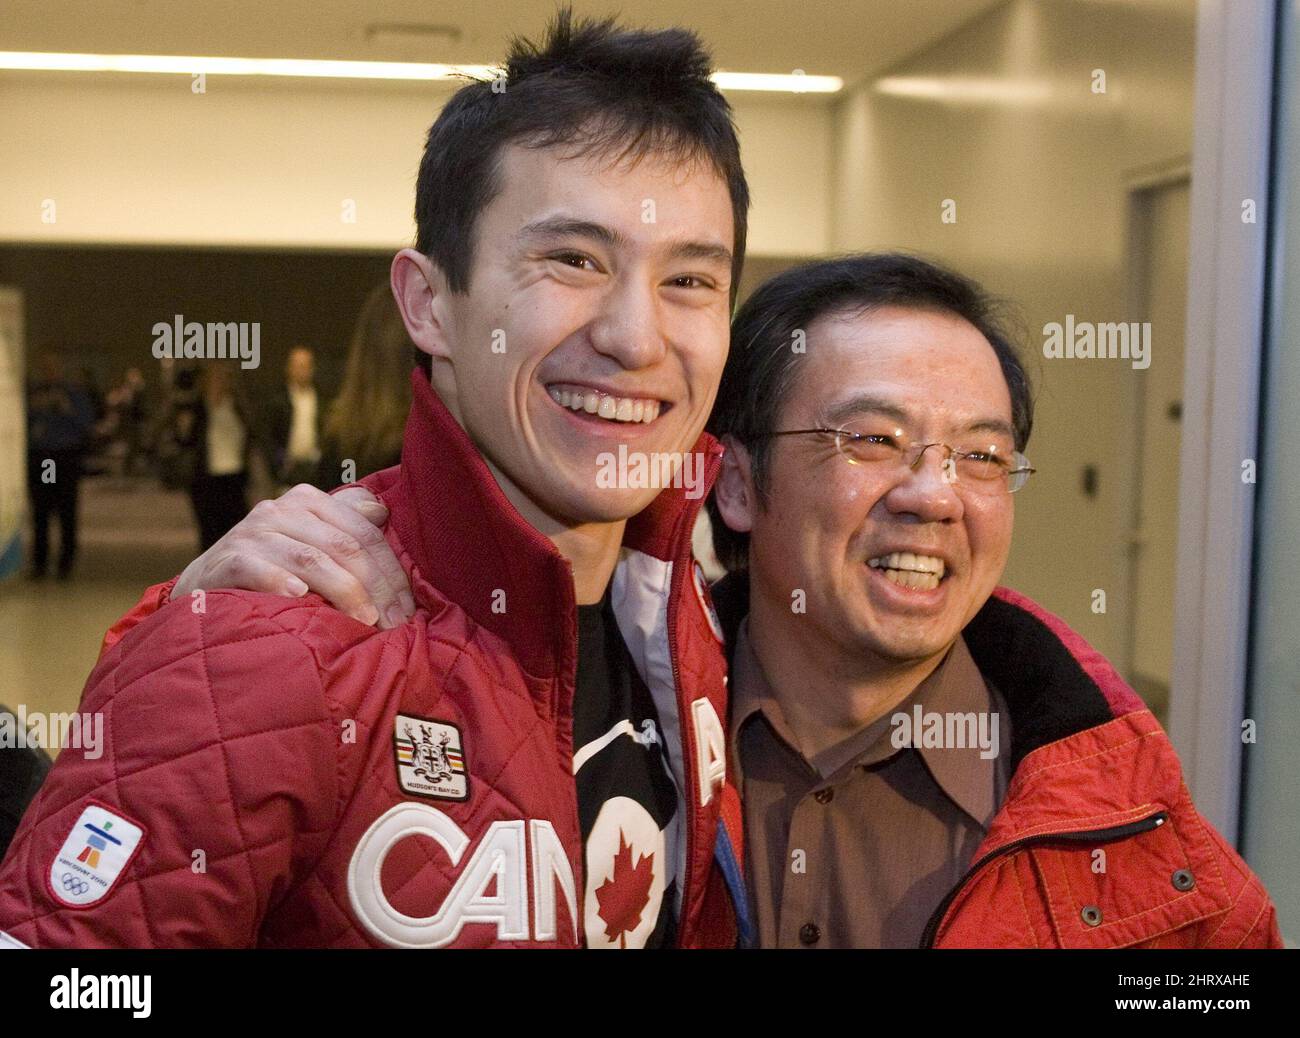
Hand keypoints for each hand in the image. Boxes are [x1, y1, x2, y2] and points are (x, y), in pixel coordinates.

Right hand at [172, 483, 414, 627]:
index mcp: (310, 502)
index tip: (408, 610)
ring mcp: (252, 533)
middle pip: (344, 546)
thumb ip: (345, 525)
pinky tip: (299, 598)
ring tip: (363, 620)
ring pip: (310, 559)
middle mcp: (281, 510)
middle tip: (393, 624)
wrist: (204, 586)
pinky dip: (280, 582)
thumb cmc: (270, 568)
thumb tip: (382, 511)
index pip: (364, 533)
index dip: (391, 573)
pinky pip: (258, 567)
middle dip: (375, 588)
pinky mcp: (226, 559)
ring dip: (342, 591)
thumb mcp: (309, 541)